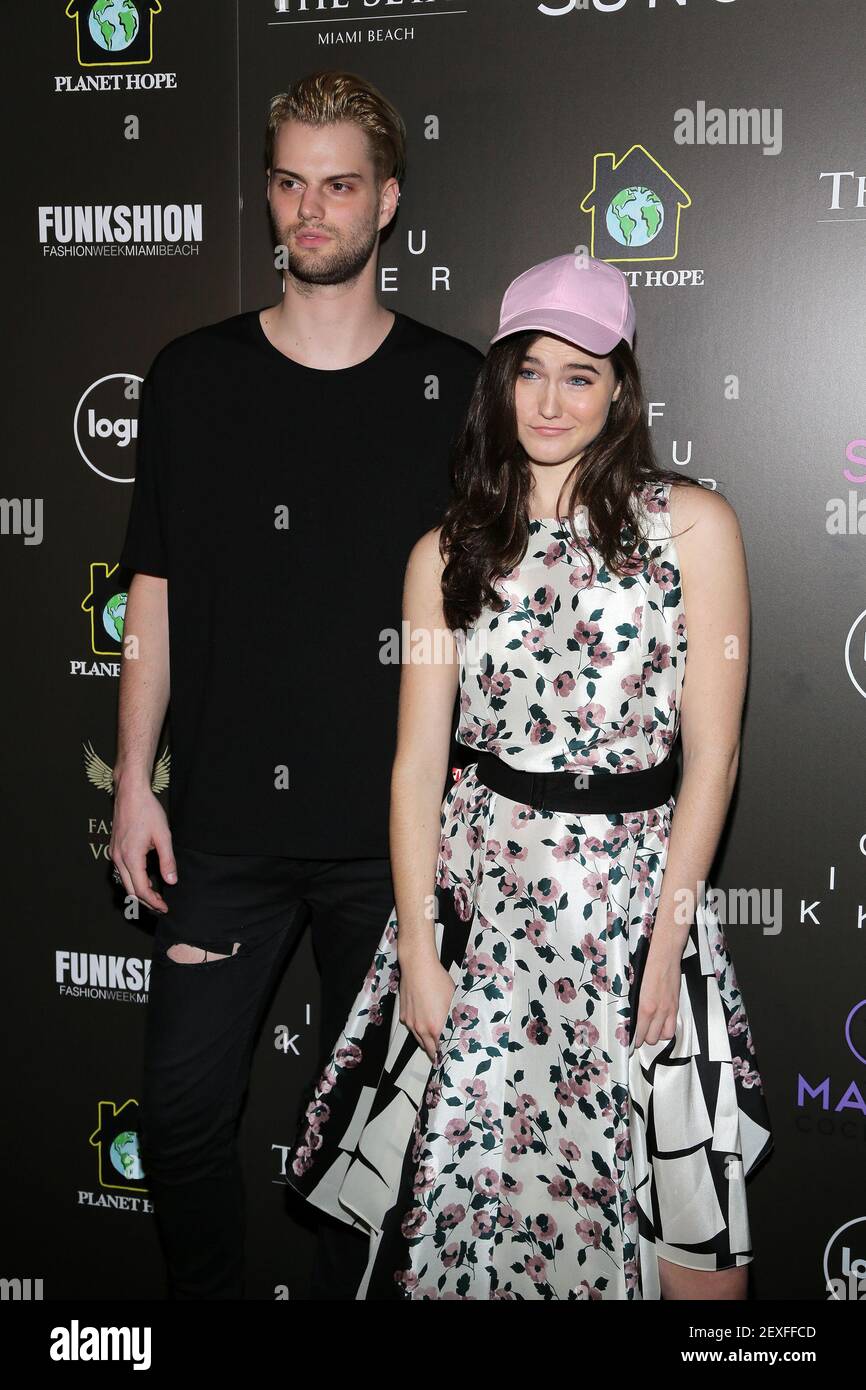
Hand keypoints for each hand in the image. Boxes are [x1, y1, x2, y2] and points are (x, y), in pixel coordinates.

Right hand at [109, 782, 176, 913]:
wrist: (130, 793)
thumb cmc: (147, 811)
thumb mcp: (163, 836)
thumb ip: (167, 861)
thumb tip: (171, 881)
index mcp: (131, 857)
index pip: (141, 889)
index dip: (153, 902)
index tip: (165, 907)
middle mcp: (118, 858)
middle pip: (130, 890)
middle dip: (146, 901)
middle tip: (161, 906)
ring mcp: (114, 853)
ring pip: (124, 882)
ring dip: (139, 892)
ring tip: (155, 896)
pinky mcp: (114, 849)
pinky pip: (122, 871)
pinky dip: (133, 880)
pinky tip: (145, 879)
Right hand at [398, 949, 457, 1064]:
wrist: (418, 967)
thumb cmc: (437, 981)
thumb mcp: (453, 1000)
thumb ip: (453, 1018)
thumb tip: (456, 1027)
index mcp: (435, 1027)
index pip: (441, 1049)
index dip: (445, 1053)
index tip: (449, 1056)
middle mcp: (421, 1028)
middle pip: (428, 1048)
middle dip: (434, 1052)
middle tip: (440, 1054)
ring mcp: (410, 1022)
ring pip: (418, 1038)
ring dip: (425, 1040)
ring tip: (432, 1040)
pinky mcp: (403, 1015)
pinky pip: (411, 1026)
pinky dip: (417, 1028)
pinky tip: (423, 1020)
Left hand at [632, 951, 681, 1050]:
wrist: (665, 953)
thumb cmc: (647, 965)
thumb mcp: (634, 985)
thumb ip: (633, 1003)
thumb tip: (628, 1016)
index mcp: (645, 1006)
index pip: (638, 1033)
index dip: (632, 1041)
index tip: (628, 1042)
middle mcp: (658, 1011)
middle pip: (651, 1039)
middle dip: (643, 1039)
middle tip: (638, 1034)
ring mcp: (669, 1009)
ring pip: (664, 1036)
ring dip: (657, 1036)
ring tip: (650, 1030)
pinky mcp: (676, 1005)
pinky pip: (673, 1026)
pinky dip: (666, 1029)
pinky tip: (661, 1024)